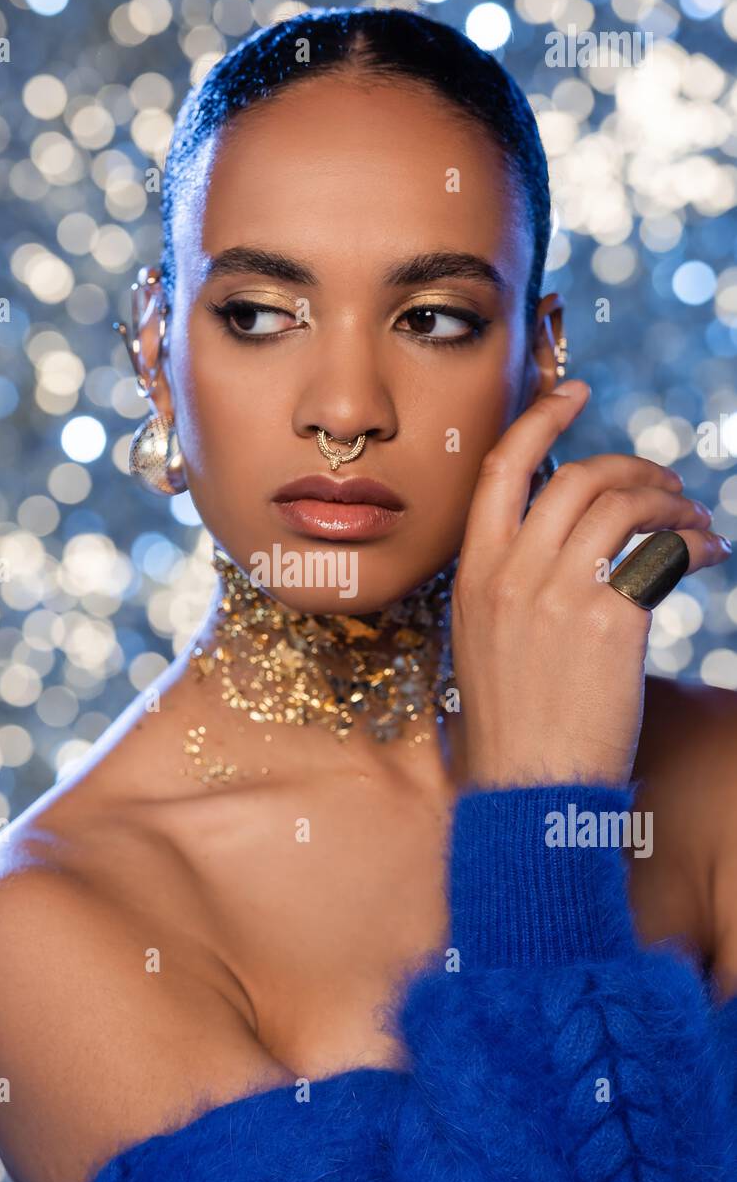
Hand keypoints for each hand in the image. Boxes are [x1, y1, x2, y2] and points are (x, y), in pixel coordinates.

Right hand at [450, 378, 730, 789]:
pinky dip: (695, 542)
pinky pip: (661, 552)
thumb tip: (560, 540)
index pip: (502, 468)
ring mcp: (556, 593)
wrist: (529, 788)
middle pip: (578, 477)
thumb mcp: (485, 640)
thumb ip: (510, 582)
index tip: (576, 393)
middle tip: (666, 484)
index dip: (542, 419)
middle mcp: (509, 572)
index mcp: (473, 572)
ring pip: (624, 506)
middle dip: (633, 467)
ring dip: (672, 503)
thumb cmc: (513, 723)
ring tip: (696, 523)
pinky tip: (709, 555)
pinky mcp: (608, 620)